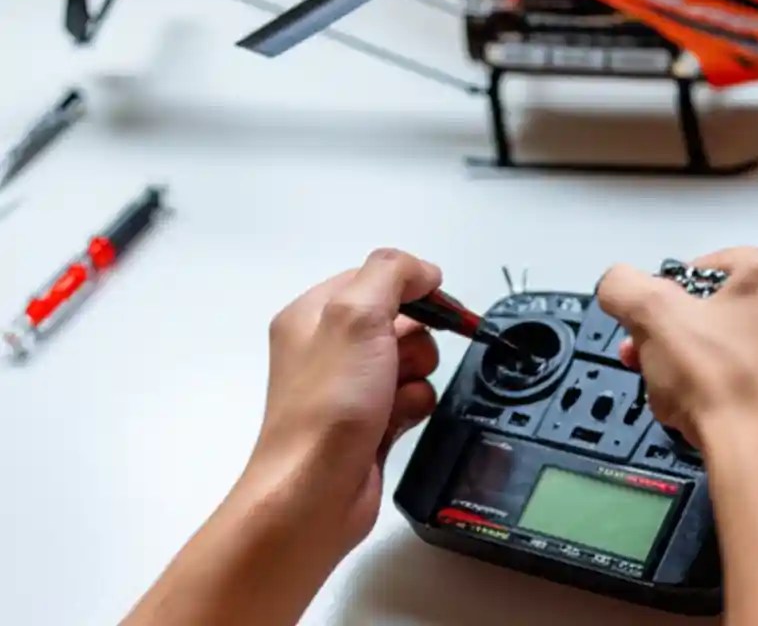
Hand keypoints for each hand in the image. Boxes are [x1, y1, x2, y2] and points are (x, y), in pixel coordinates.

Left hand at [243, 248, 443, 555]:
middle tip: (398, 361)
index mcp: (314, 314)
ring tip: (394, 398)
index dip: (412, 288)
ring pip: (413, 360)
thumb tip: (424, 271)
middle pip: (401, 320)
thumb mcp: (356, 316)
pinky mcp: (371, 422)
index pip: (376, 278)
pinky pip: (413, 397)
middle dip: (416, 339)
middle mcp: (329, 348)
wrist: (315, 494)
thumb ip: (392, 275)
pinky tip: (398, 422)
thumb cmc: (327, 408)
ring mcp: (350, 388)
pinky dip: (415, 406)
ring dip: (418, 376)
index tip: (436, 304)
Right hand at [597, 248, 757, 459]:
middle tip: (651, 361)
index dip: (667, 299)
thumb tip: (619, 283)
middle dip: (681, 336)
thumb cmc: (725, 384)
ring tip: (676, 394)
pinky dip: (736, 392)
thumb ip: (624, 285)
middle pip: (727, 311)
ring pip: (745, 348)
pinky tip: (711, 414)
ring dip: (703, 365)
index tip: (647, 329)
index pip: (708, 270)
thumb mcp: (653, 317)